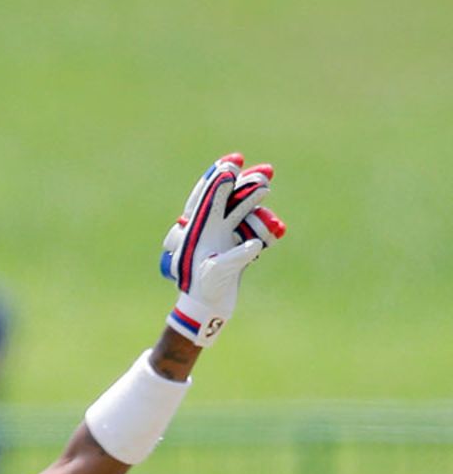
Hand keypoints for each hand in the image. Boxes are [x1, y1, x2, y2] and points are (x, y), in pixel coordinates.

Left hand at [160, 152, 284, 345]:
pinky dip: (265, 227)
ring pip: (243, 209)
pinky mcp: (239, 242)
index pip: (206, 196)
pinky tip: (276, 229)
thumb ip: (233, 259)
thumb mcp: (215, 275)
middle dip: (246, 183)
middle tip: (266, 172)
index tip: (233, 164)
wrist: (208, 309)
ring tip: (267, 186)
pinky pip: (254, 228)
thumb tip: (253, 245)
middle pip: (229, 197)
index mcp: (197, 227)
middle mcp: (211, 226)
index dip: (219, 179)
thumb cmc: (204, 291)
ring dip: (255, 199)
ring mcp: (226, 233)